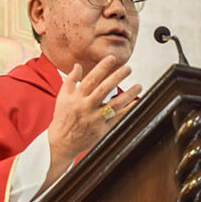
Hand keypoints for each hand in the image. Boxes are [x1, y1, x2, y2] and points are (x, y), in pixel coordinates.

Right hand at [42, 55, 141, 190]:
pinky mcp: (102, 129)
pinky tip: (137, 103)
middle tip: (128, 68)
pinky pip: (118, 118)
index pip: (91, 79)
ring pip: (115, 105)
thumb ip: (71, 80)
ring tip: (139, 86)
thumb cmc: (62, 117)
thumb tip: (78, 65)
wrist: (61, 143)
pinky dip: (128, 110)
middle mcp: (86, 107)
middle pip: (104, 89)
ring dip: (128, 95)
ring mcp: (95, 119)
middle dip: (117, 77)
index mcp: (76, 97)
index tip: (111, 58)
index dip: (102, 68)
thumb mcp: (62, 97)